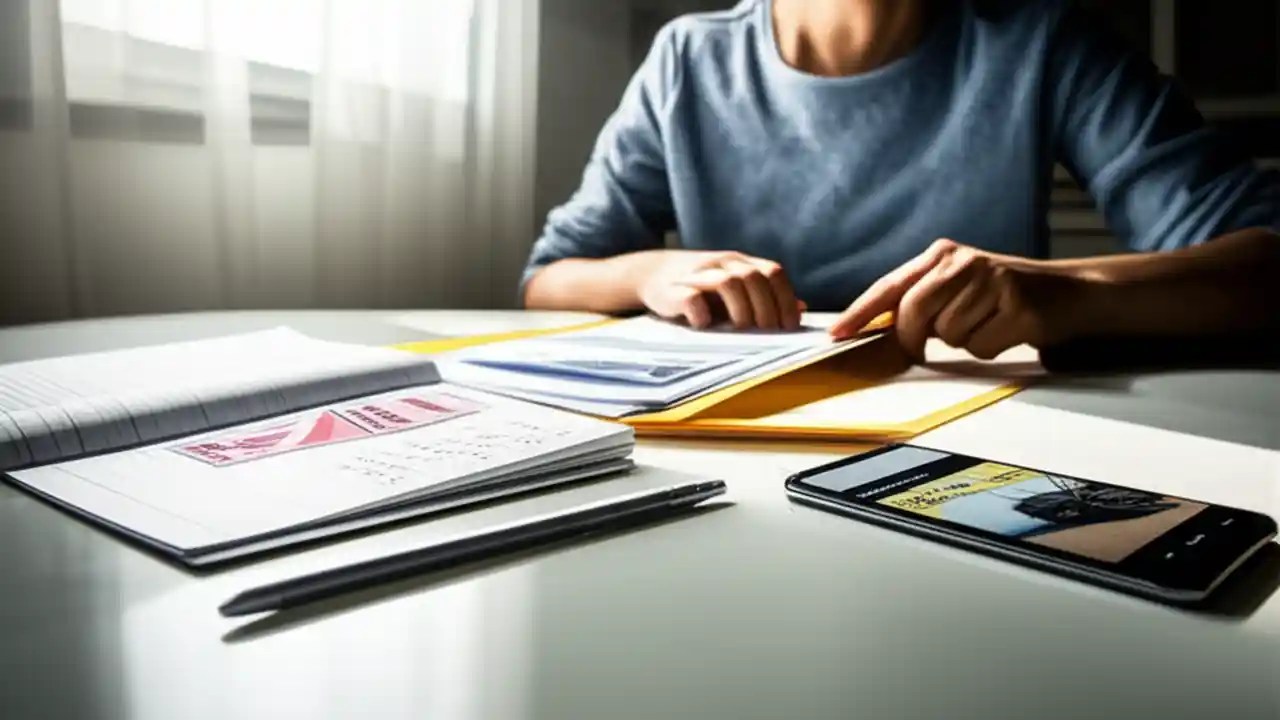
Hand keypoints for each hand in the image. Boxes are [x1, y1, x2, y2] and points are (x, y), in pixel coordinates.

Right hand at [639, 250, 804, 329]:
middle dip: (766, 309)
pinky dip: (703, 315)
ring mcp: (697, 274)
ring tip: (741, 331)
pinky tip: (706, 327)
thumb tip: (802, 308)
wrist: (651, 272)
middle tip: (767, 334)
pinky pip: (692, 299)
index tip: (789, 327)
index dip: (785, 299)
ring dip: (741, 311)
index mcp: (740, 261)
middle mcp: (722, 262)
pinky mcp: (674, 289)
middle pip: (754, 278)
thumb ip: (766, 296)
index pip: (772, 273)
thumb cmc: (701, 286)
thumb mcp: (735, 285)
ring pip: (728, 283)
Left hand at [829, 239, 1088, 358]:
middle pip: (915, 311)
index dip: (861, 312)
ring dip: (964, 342)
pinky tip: (1007, 330)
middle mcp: (964, 261)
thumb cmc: (1003, 295)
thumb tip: (879, 330)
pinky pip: (980, 346)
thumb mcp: (958, 285)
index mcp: (942, 254)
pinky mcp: (1017, 305)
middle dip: (915, 338)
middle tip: (924, 349)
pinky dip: (989, 348)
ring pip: (949, 335)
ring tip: (987, 324)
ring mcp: (993, 280)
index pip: (890, 285)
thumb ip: (920, 300)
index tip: (837, 333)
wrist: (1069, 291)